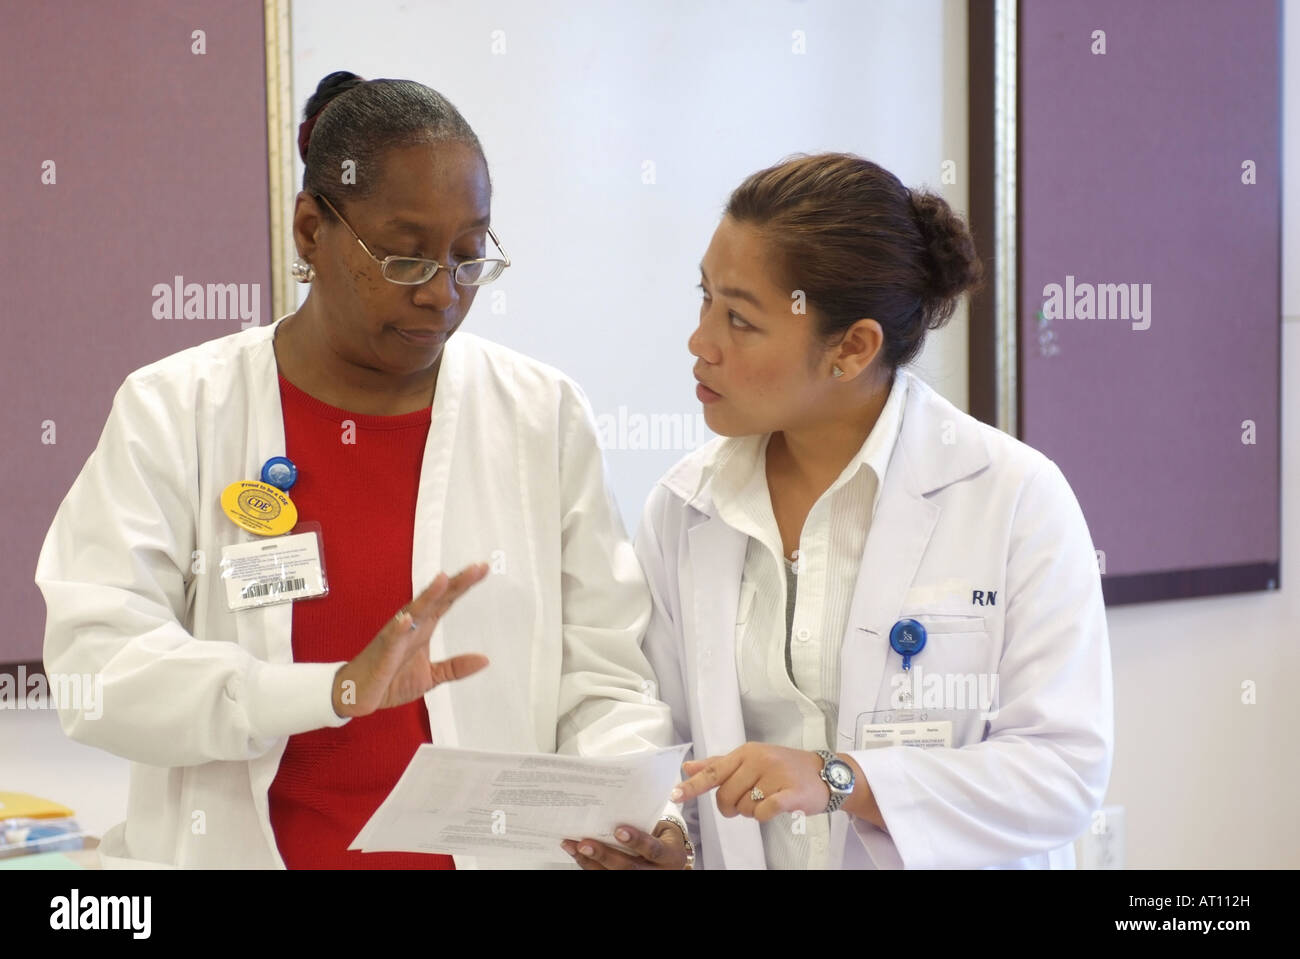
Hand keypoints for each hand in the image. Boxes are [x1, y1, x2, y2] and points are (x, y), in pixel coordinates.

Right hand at [331, 563, 490, 718]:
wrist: (358, 695)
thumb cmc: (390, 680)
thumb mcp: (431, 677)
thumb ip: (455, 667)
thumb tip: (484, 660)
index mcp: (423, 629)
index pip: (446, 602)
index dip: (463, 585)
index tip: (482, 569)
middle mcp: (410, 627)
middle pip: (435, 600)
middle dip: (454, 584)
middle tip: (476, 568)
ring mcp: (395, 638)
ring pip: (413, 612)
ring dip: (428, 596)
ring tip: (443, 580)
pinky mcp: (382, 654)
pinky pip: (390, 639)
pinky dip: (398, 628)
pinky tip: (407, 618)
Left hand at [561, 822, 689, 869]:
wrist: (668, 853)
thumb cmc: (662, 835)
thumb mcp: (662, 828)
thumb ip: (643, 822)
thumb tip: (615, 807)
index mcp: (670, 856)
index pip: (654, 849)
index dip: (637, 841)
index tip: (619, 831)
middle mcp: (658, 872)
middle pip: (630, 868)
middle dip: (605, 856)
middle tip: (585, 844)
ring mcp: (642, 878)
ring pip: (614, 875)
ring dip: (590, 862)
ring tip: (574, 847)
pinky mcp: (626, 879)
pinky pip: (605, 875)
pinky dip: (589, 865)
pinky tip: (577, 854)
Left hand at [672, 743, 830, 821]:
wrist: (825, 772)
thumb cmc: (784, 766)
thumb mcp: (751, 759)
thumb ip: (718, 764)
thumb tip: (687, 767)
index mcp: (745, 753)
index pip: (713, 772)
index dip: (693, 786)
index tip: (675, 795)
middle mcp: (758, 760)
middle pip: (726, 796)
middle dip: (732, 807)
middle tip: (748, 800)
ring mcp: (775, 775)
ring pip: (745, 807)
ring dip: (753, 810)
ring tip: (768, 798)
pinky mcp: (790, 792)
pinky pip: (764, 812)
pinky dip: (766, 815)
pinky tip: (776, 805)